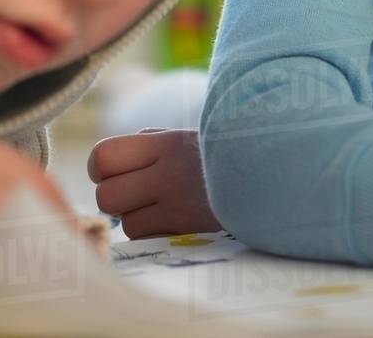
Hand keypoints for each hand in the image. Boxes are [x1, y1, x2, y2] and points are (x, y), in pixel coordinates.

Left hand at [88, 128, 220, 238]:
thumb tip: (107, 162)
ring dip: (137, 218)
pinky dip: (154, 232)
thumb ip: (150, 142)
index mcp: (165, 142)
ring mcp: (178, 204)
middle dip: (115, 197)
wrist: (272, 172)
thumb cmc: (224, 152)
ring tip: (160, 206)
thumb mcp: (189, 136)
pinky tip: (174, 220)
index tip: (113, 172)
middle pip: (106, 196)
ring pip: (126, 223)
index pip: (102, 156)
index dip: (100, 168)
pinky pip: (149, 237)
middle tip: (135, 193)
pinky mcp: (189, 229)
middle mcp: (167, 173)